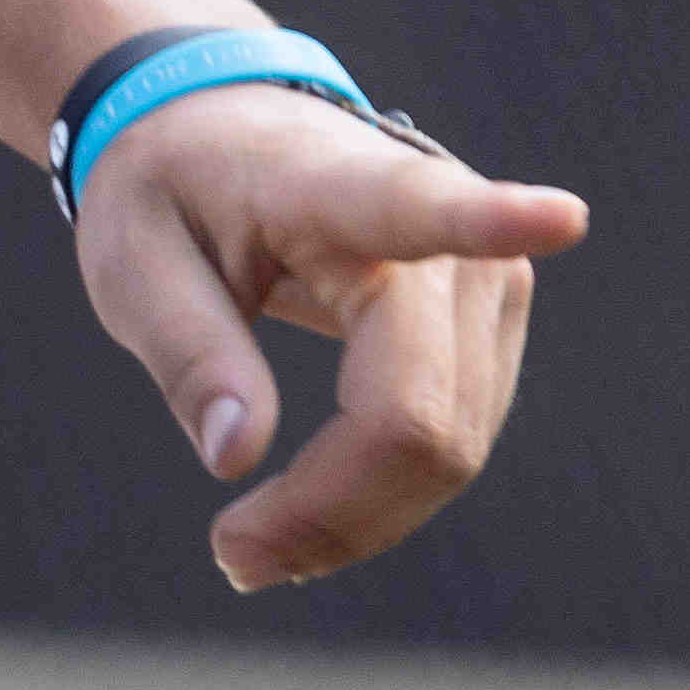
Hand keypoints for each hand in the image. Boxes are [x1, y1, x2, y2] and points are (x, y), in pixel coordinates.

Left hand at [66, 90, 595, 593]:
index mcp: (338, 187)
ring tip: (249, 543)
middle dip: (332, 511)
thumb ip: (187, 351)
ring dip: (355, 519)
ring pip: (449, 450)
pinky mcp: (494, 325)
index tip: (559, 216)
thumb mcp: (131, 258)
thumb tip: (236, 456)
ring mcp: (490, 280)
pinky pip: (451, 444)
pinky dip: (379, 499)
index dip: (494, 220)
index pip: (422, 207)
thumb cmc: (174, 191)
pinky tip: (308, 514)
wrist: (226, 132)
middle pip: (421, 416)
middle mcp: (441, 237)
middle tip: (231, 558)